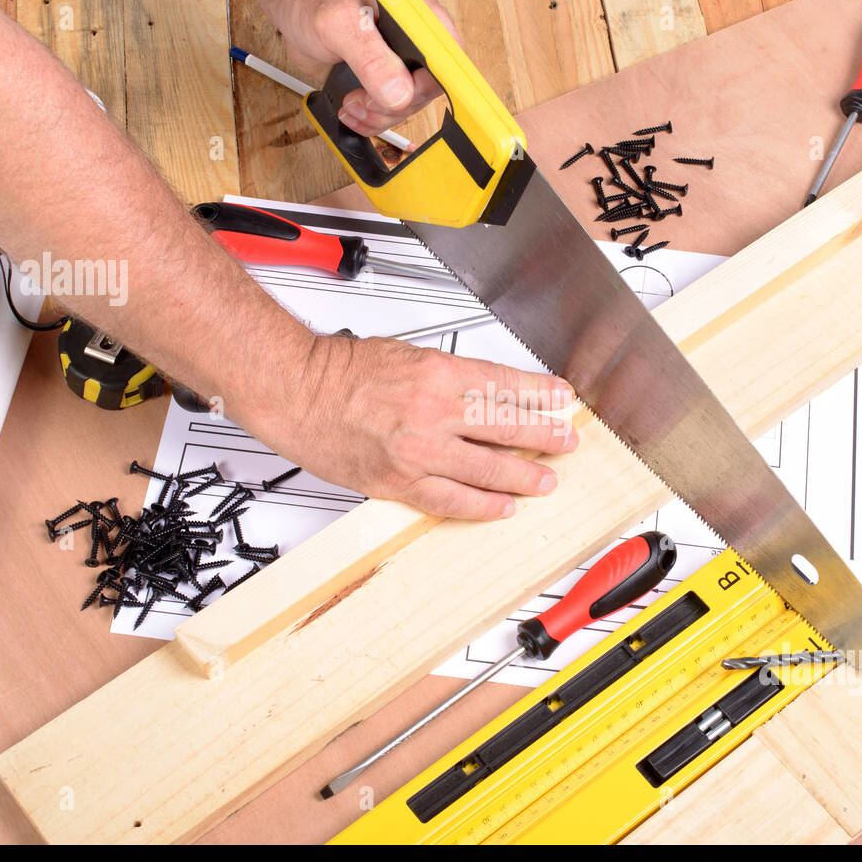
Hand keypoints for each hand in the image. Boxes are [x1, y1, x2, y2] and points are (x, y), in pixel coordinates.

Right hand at [253, 334, 579, 520]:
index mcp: (437, 372)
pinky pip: (452, 500)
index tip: (560, 399)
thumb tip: (487, 392)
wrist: (296, 392)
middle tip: (565, 441)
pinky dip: (482, 505)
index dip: (540, 394)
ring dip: (524, 476)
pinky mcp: (399, 481)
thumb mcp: (406, 355)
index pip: (505, 384)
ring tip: (545, 479)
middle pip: (507, 427)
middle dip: (544, 436)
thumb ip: (447, 376)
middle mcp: (433, 411)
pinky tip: (503, 506)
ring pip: (488, 468)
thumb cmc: (340, 371)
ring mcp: (418, 450)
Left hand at [254, 0, 449, 135]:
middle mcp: (414, 33)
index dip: (430, 82)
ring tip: (353, 106)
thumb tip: (398, 92)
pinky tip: (355, 111)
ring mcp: (400, 56)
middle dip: (397, 104)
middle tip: (365, 101)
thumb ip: (369, 56)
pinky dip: (373, 118)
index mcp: (414, 7)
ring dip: (381, 115)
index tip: (405, 96)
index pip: (446, 55)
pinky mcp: (384, 74)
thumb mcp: (337, 21)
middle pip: (430, 85)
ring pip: (411, 102)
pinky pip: (392, 106)